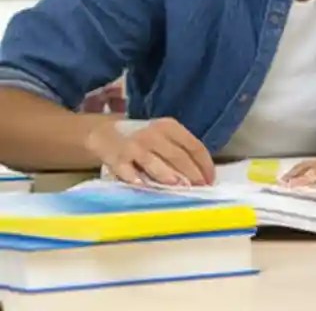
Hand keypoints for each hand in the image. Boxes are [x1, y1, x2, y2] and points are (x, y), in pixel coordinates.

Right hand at [86, 117, 215, 186]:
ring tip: (179, 187)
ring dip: (168, 175)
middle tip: (200, 188)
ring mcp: (134, 146)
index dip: (205, 164)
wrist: (104, 132)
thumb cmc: (143, 139)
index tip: (211, 180)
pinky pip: (127, 170)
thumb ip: (179, 151)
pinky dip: (135, 179)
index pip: (194, 146)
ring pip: (154, 162)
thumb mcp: (163, 137)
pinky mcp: (116, 158)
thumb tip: (201, 174)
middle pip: (178, 156)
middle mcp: (154, 133)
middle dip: (191, 173)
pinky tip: (143, 186)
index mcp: (170, 127)